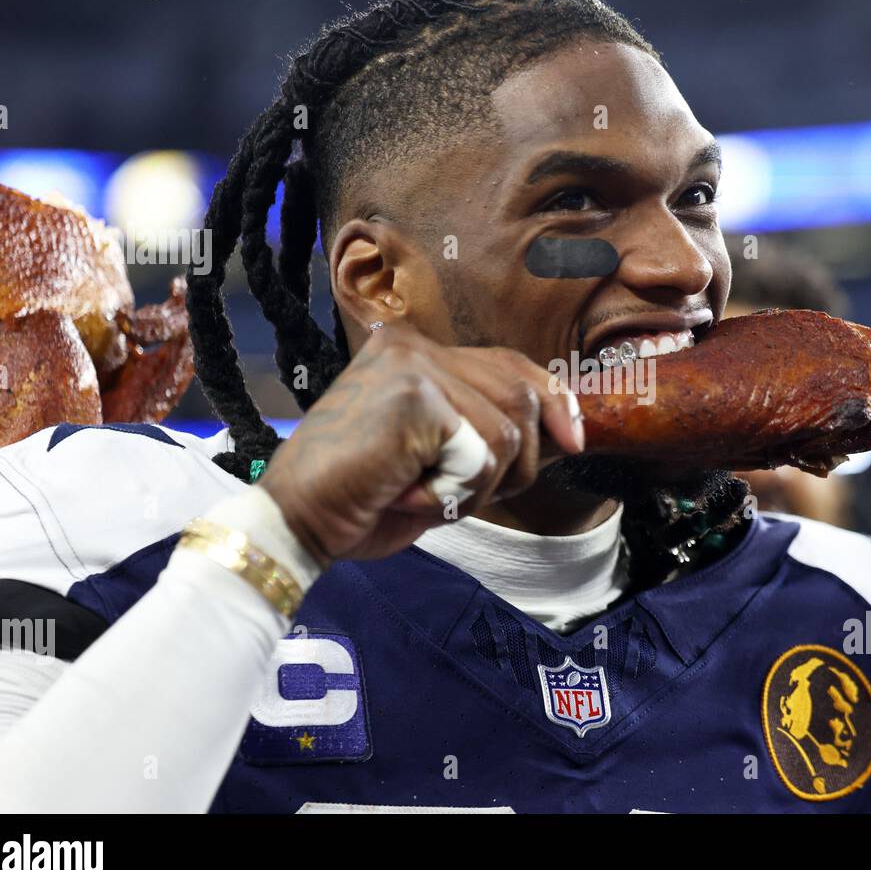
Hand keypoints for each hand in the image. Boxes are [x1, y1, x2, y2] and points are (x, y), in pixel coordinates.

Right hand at [258, 323, 584, 566]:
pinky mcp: (414, 397)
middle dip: (512, 463)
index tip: (573, 440)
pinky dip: (453, 491)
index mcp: (416, 352)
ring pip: (505, 434)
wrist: (296, 523)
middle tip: (454, 492)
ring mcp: (413, 366)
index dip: (553, 401)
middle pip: (520, 397)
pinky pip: (479, 455)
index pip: (510, 363)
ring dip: (474, 485)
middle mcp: (414, 346)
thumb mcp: (437, 458)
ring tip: (418, 490)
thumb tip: (561, 432)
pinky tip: (406, 491)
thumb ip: (483, 431)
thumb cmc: (362, 500)